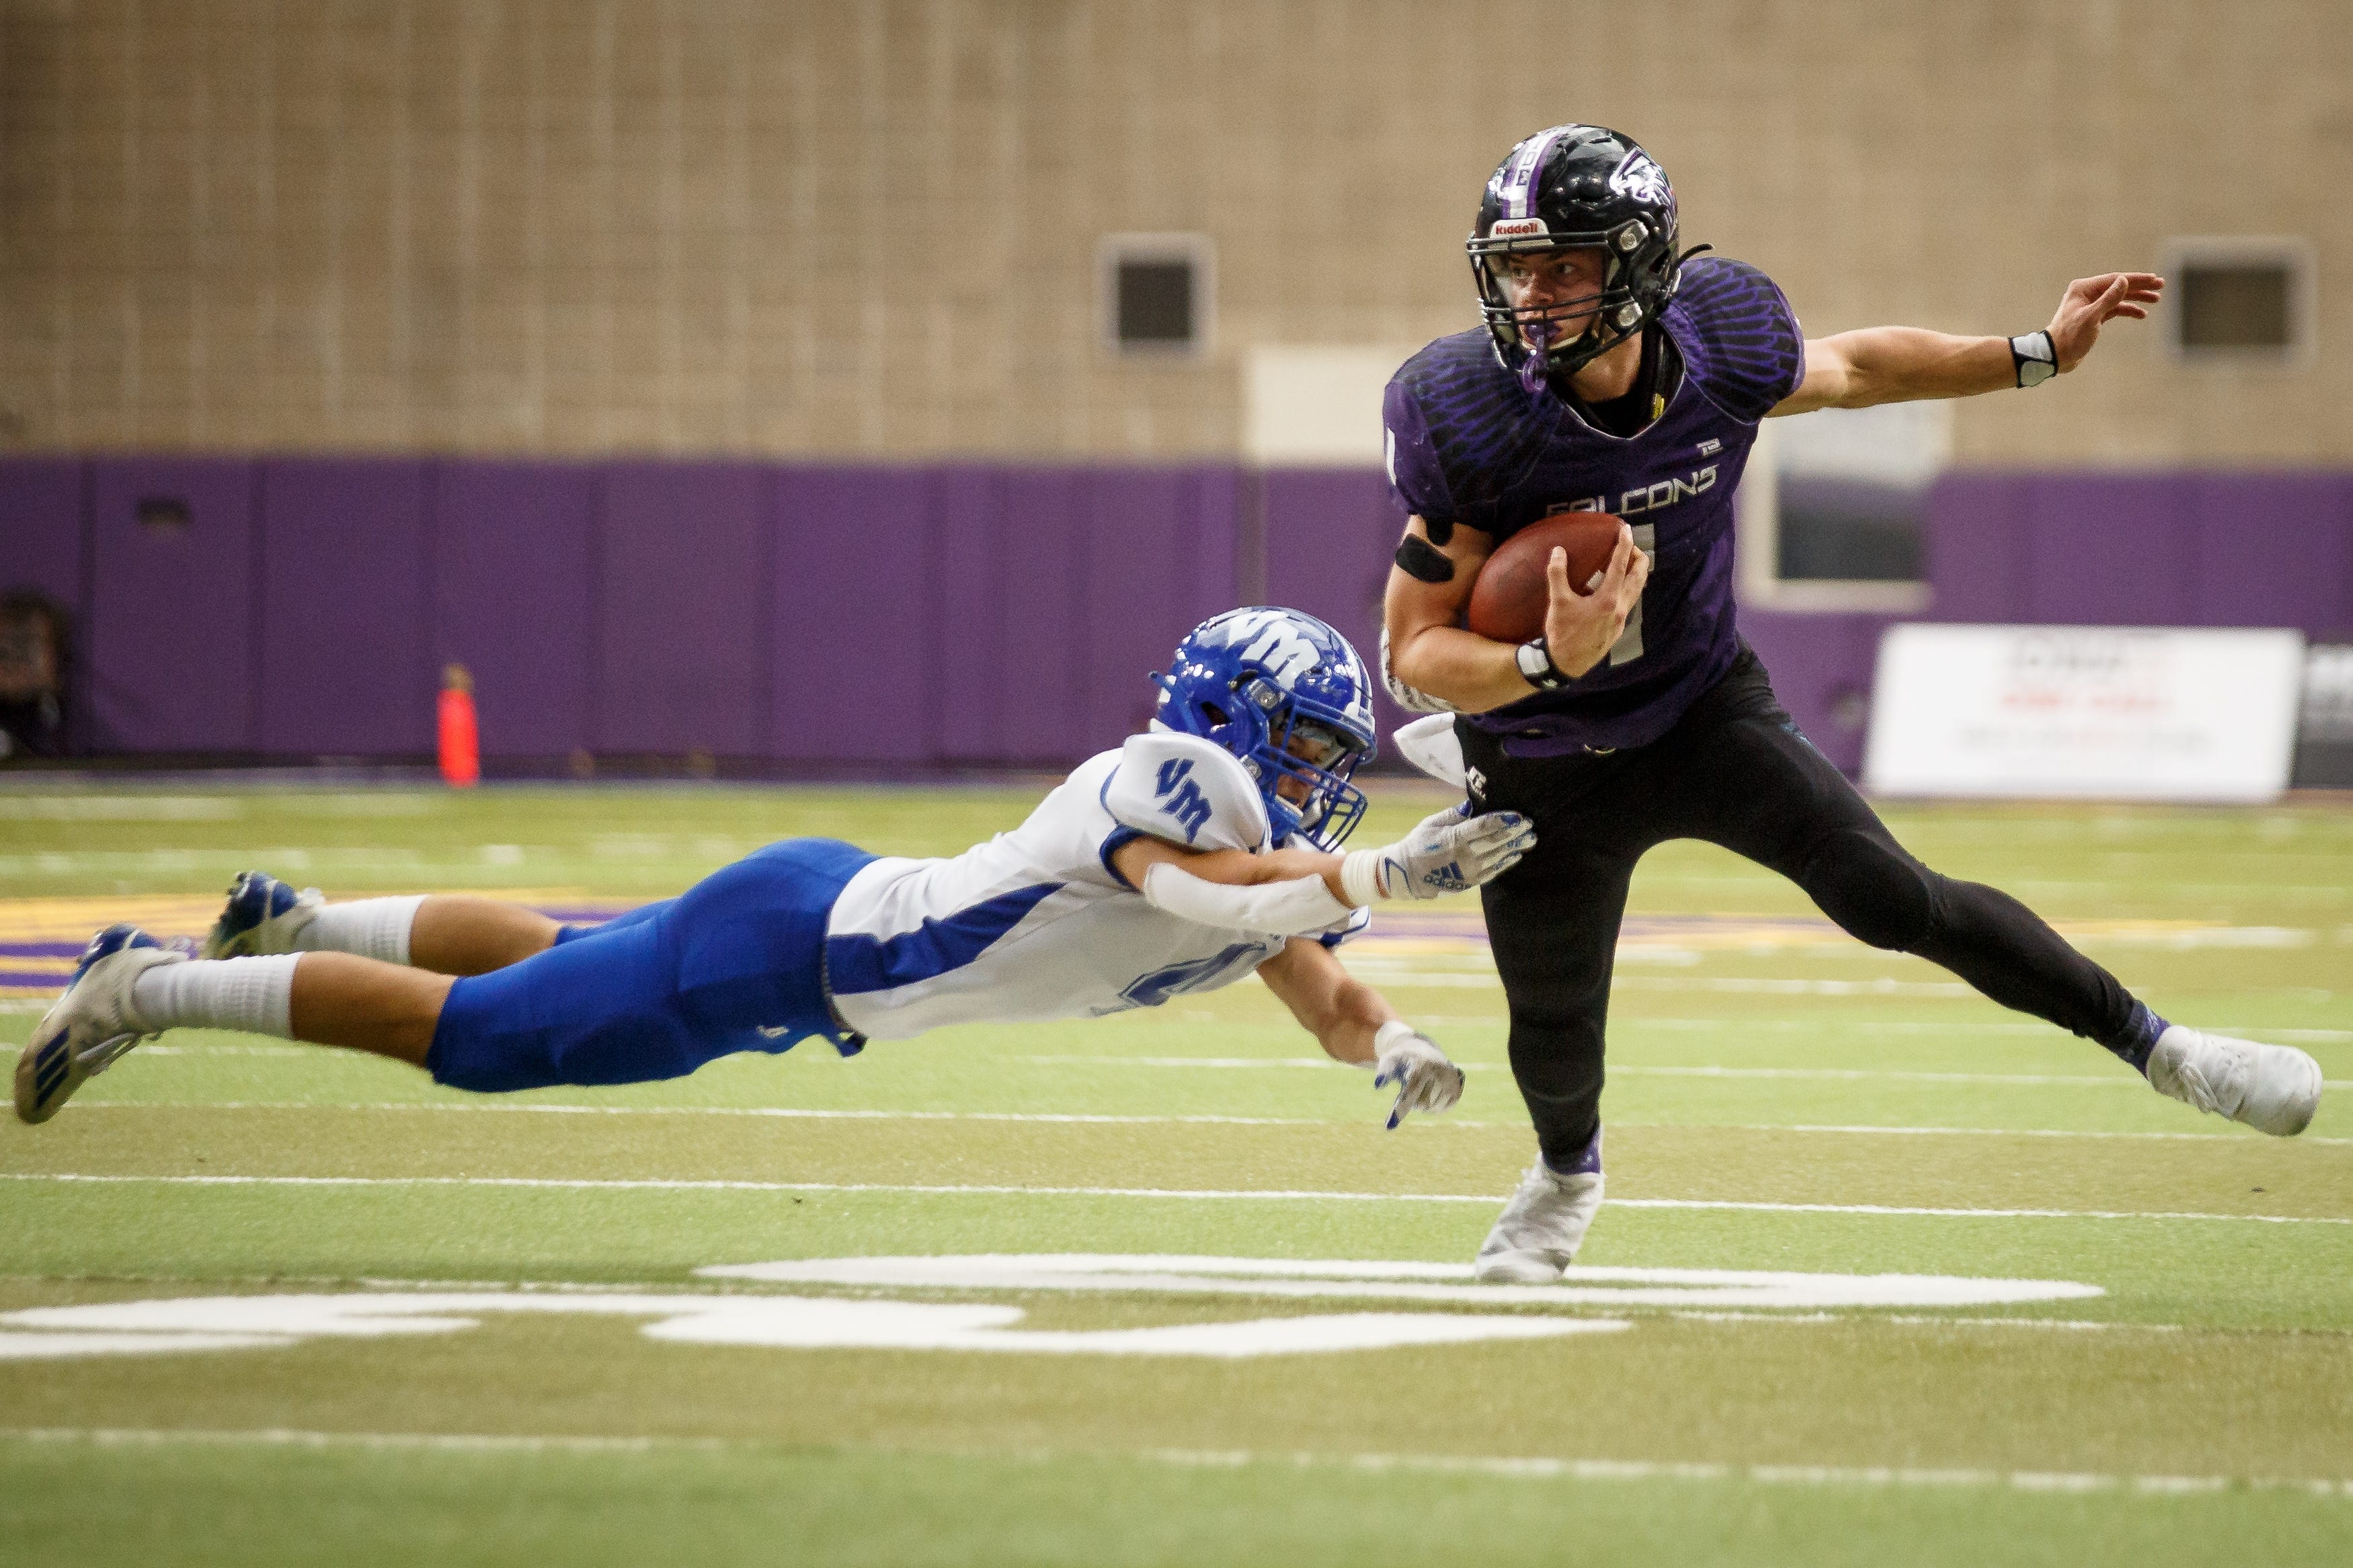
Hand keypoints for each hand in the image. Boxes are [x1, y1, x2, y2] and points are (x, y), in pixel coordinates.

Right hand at [1372, 804, 1534, 899]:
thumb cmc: (1419, 844)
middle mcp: (1464, 855)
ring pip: (1498, 856)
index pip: (1484, 826)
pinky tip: (1516, 855)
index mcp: (1454, 837)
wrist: (1407, 874)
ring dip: (1515, 847)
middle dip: (1515, 832)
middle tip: (1531, 824)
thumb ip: (1453, 815)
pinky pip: (1492, 872)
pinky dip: (1506, 863)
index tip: (1518, 815)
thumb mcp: (1430, 824)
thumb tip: (1471, 804)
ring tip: (1530, 839)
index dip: (1503, 820)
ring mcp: (1468, 870)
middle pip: (1496, 841)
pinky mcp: (1469, 881)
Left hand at [1373, 1025, 1464, 1128]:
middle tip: (1409, 1088)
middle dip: (1412, 1102)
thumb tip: (1378, 1085)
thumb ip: (1383, 1072)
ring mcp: (1451, 1080)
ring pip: (1431, 1108)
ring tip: (1421, 1086)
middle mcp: (1440, 1071)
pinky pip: (1442, 1109)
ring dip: (1422, 1104)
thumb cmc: (1402, 1058)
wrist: (1423, 1048)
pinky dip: (1433, 1105)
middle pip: (1421, 1104)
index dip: (1400, 1109)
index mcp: (1422, 1064)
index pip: (1410, 1091)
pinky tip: (1431, 1091)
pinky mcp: (1457, 1088)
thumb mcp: (1389, 1060)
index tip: (1389, 1127)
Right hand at [1541, 524, 1650, 677]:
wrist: (1566, 664)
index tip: (1625, 530)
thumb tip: (1558, 551)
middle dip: (1638, 558)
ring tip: (1622, 564)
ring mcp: (1621, 620)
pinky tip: (1610, 589)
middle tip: (1629, 546)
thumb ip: (1557, 574)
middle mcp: (1620, 608)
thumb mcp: (1557, 603)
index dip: (1624, 545)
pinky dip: (1625, 589)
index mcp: (1608, 600)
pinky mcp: (1617, 628)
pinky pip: (1628, 602)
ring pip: (1636, 591)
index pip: (1620, 565)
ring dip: (1633, 574)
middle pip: (1639, 577)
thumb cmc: (1562, 633)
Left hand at [2046, 271, 2162, 371]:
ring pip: (2118, 298)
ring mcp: (2091, 305)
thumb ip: (2108, 299)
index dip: (2136, 279)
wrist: (2055, 356)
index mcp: (2083, 289)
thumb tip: (2124, 281)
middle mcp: (2086, 293)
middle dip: (2140, 287)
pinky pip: (2114, 309)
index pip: (2115, 279)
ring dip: (2136, 299)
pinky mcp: (2094, 316)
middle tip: (2160, 287)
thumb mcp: (2091, 317)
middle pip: (2118, 286)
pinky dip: (2128, 310)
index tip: (2154, 280)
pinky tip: (2141, 314)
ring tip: (2155, 300)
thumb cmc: (2069, 337)